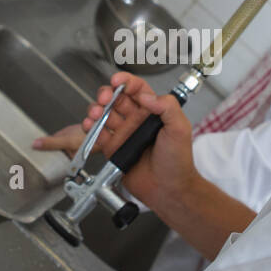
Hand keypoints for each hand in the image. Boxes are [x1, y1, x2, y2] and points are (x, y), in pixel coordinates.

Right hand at [33, 71, 196, 207]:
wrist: (168, 189)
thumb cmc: (178, 162)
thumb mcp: (180, 128)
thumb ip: (167, 107)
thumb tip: (147, 95)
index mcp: (153, 112)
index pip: (137, 89)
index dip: (126, 81)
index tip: (118, 80)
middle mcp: (136, 120)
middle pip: (116, 98)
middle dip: (107, 93)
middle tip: (105, 97)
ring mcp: (124, 133)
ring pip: (104, 113)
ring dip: (96, 109)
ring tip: (96, 113)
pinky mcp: (113, 148)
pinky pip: (98, 134)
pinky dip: (90, 128)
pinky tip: (90, 125)